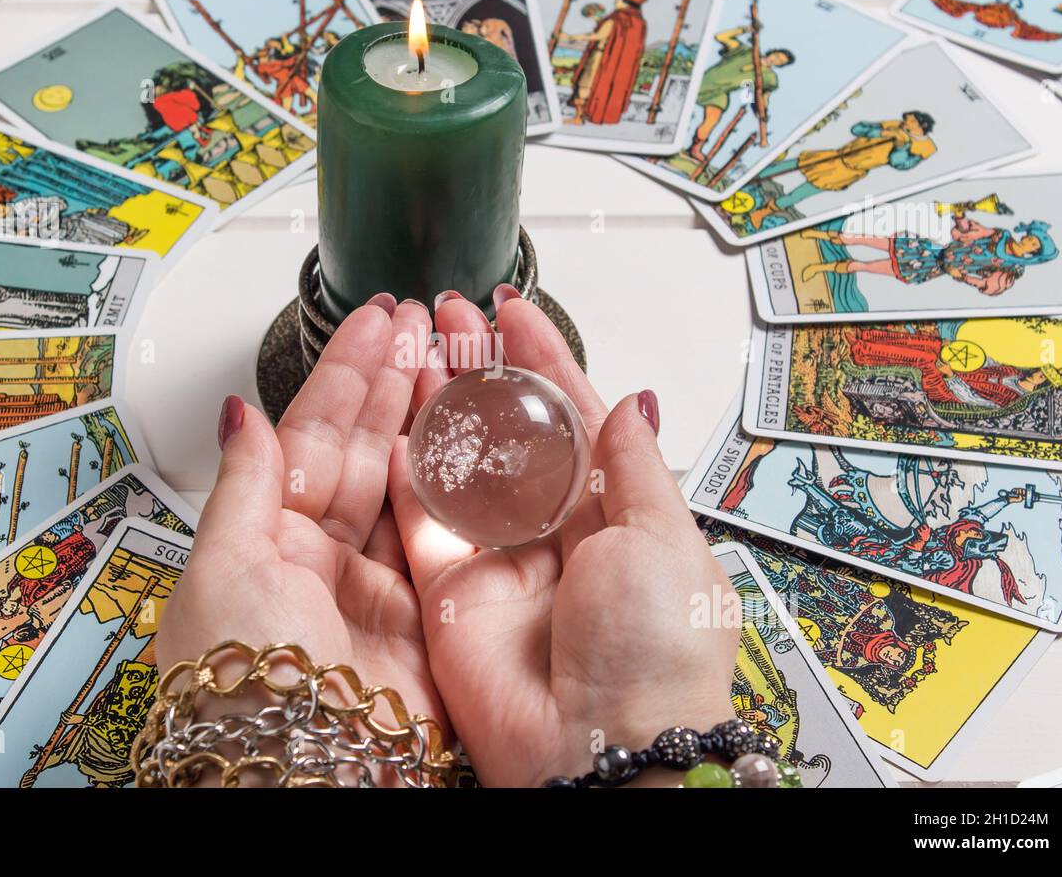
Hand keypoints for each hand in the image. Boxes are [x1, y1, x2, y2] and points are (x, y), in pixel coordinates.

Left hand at [157, 296, 445, 782]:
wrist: (293, 762)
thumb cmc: (237, 675)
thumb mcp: (221, 563)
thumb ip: (243, 480)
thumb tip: (240, 412)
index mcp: (271, 538)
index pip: (314, 437)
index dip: (343, 376)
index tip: (369, 325)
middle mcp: (328, 558)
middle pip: (368, 450)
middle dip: (391, 381)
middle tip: (418, 323)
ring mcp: (383, 584)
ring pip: (410, 482)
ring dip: (427, 417)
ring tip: (446, 353)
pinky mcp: (430, 617)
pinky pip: (447, 535)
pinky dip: (461, 483)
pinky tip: (469, 435)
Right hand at [386, 287, 739, 785]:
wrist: (606, 749)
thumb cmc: (659, 650)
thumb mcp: (664, 537)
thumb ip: (633, 463)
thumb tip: (634, 400)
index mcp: (616, 515)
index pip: (573, 418)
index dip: (544, 361)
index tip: (516, 311)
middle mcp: (556, 535)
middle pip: (509, 434)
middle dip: (482, 371)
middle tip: (453, 314)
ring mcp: (500, 564)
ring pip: (461, 468)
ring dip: (442, 405)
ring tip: (420, 345)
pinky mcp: (450, 598)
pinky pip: (421, 526)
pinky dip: (407, 476)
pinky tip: (398, 423)